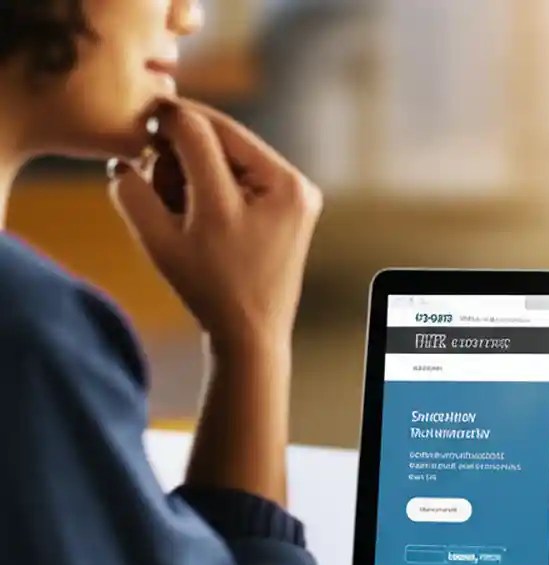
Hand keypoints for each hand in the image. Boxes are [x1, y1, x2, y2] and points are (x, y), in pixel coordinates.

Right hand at [109, 98, 322, 355]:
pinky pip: (243, 173)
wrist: (251, 333)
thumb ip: (135, 192)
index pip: (205, 127)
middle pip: (220, 136)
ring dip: (195, 166)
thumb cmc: (209, 290)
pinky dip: (214, 181)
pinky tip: (197, 210)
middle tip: (156, 178)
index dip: (165, 121)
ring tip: (179, 206)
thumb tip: (124, 155)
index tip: (138, 127)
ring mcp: (299, 193)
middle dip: (180, 149)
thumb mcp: (161, 240)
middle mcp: (294, 182)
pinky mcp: (294, 203)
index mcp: (273, 185)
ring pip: (230, 153)